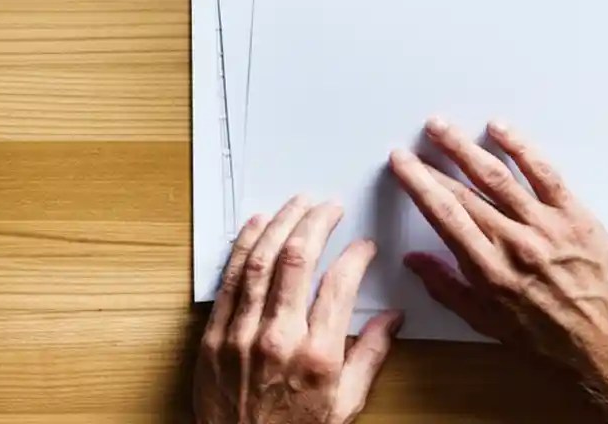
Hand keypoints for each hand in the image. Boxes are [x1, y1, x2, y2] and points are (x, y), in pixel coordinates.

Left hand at [194, 196, 403, 423]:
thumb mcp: (346, 405)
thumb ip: (371, 356)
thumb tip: (393, 320)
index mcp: (318, 356)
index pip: (340, 284)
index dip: (356, 255)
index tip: (364, 246)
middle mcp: (279, 338)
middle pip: (298, 260)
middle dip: (317, 223)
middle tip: (329, 207)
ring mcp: (242, 335)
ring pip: (261, 261)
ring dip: (280, 223)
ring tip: (296, 204)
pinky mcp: (214, 337)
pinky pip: (229, 280)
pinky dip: (243, 246)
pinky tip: (256, 226)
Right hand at [390, 118, 607, 423]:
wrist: (606, 341)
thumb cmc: (547, 338)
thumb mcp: (487, 323)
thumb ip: (447, 288)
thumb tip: (414, 261)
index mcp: (488, 270)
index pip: (443, 214)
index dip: (418, 184)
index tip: (402, 163)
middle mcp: (514, 243)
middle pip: (464, 191)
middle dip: (433, 164)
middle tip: (413, 144)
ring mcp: (546, 225)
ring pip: (497, 175)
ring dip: (464, 147)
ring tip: (441, 127)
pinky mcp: (574, 214)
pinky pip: (544, 172)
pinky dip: (520, 147)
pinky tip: (499, 129)